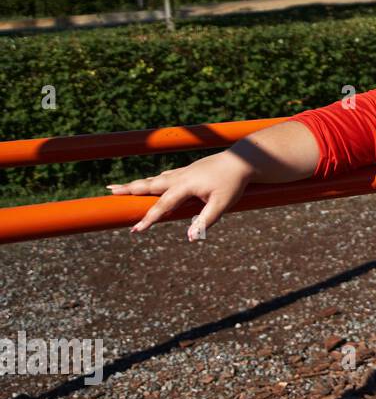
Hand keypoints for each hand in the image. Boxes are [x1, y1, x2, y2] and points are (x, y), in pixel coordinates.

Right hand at [105, 150, 252, 239]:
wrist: (243, 160)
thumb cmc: (233, 183)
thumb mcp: (222, 204)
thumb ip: (206, 221)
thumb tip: (190, 238)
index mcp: (185, 186)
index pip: (162, 206)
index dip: (148, 219)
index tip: (135, 230)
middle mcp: (180, 177)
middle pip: (150, 185)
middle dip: (129, 189)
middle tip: (109, 191)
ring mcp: (183, 172)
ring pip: (155, 179)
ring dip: (137, 184)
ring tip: (119, 187)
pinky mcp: (188, 170)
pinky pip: (165, 176)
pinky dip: (153, 180)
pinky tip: (150, 183)